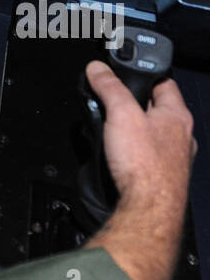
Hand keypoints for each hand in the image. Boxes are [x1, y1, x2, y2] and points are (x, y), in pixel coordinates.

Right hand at [85, 60, 195, 209]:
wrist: (148, 210)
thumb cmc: (145, 166)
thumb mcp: (121, 113)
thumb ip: (110, 87)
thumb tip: (98, 69)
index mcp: (178, 116)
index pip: (164, 83)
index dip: (145, 76)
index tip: (130, 74)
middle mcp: (181, 137)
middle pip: (157, 110)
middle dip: (136, 106)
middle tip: (116, 104)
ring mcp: (175, 159)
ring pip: (153, 135)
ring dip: (135, 131)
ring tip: (115, 131)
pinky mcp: (164, 177)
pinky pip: (148, 157)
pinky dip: (136, 154)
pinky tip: (122, 158)